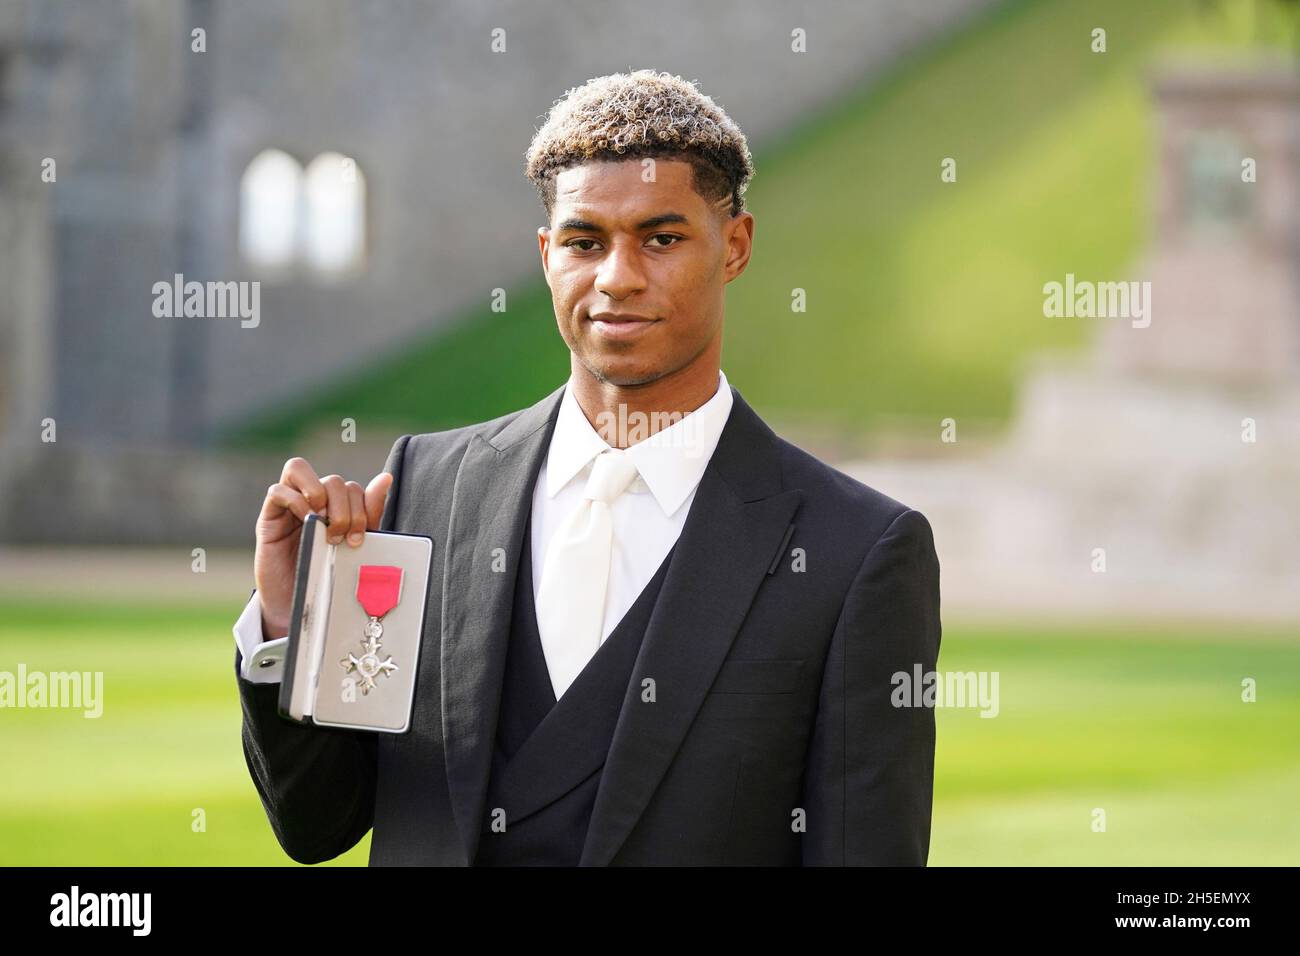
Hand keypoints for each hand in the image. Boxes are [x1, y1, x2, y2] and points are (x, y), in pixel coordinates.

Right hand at [253, 457, 392, 640]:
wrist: (303, 607)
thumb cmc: (328, 573)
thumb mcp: (354, 542)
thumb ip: (369, 512)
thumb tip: (386, 478)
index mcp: (336, 506)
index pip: (352, 487)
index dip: (361, 508)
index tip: (359, 538)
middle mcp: (312, 500)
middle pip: (333, 480)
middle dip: (344, 509)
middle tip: (340, 536)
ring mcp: (288, 505)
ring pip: (298, 467)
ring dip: (318, 492)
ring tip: (322, 521)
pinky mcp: (268, 517)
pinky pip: (277, 490)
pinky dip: (294, 500)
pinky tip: (305, 520)